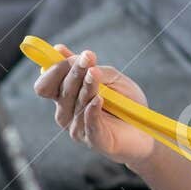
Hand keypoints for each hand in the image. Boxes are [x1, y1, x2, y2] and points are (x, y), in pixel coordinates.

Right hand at [31, 44, 153, 166]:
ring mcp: (78, 128)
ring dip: (86, 87)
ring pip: (77, 104)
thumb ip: (88, 67)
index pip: (46, 85)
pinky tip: (99, 99)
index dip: (56, 69)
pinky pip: (90, 124)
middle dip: (74, 72)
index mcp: (65, 97)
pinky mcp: (94, 140)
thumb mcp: (110, 79)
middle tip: (87, 57)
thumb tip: (59, 49)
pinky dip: (92, 110)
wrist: (144, 130)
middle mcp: (67, 113)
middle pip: (62, 91)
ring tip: (94, 73)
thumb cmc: (125, 103)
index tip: (74, 56)